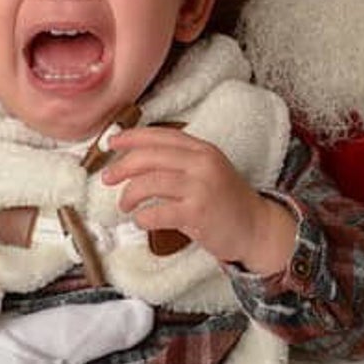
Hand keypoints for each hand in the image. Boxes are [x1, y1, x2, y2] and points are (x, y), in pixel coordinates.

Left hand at [102, 125, 296, 273]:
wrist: (256, 227)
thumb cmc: (226, 201)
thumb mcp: (208, 170)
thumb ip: (181, 162)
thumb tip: (138, 160)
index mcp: (203, 149)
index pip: (161, 136)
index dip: (132, 137)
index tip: (111, 142)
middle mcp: (202, 163)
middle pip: (150, 157)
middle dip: (122, 166)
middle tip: (107, 178)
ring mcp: (201, 188)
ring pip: (149, 183)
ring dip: (129, 195)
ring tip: (125, 205)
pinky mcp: (198, 213)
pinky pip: (157, 212)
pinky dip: (142, 218)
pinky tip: (141, 221)